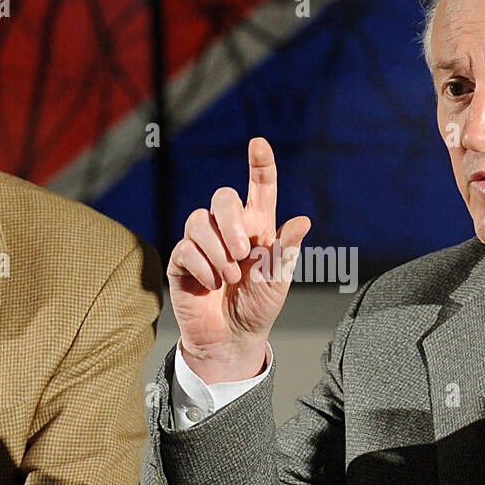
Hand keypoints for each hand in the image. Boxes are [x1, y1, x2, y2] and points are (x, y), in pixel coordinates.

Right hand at [167, 137, 310, 382]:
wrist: (232, 340)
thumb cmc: (258, 308)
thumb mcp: (279, 281)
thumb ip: (286, 250)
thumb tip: (302, 220)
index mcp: (257, 228)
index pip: (259, 189)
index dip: (259, 165)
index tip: (258, 144)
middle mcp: (228, 230)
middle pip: (222, 198)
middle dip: (231, 221)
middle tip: (243, 252)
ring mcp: (202, 244)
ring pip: (198, 221)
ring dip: (217, 250)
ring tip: (230, 277)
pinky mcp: (182, 262)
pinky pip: (185, 249)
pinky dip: (202, 267)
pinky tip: (213, 284)